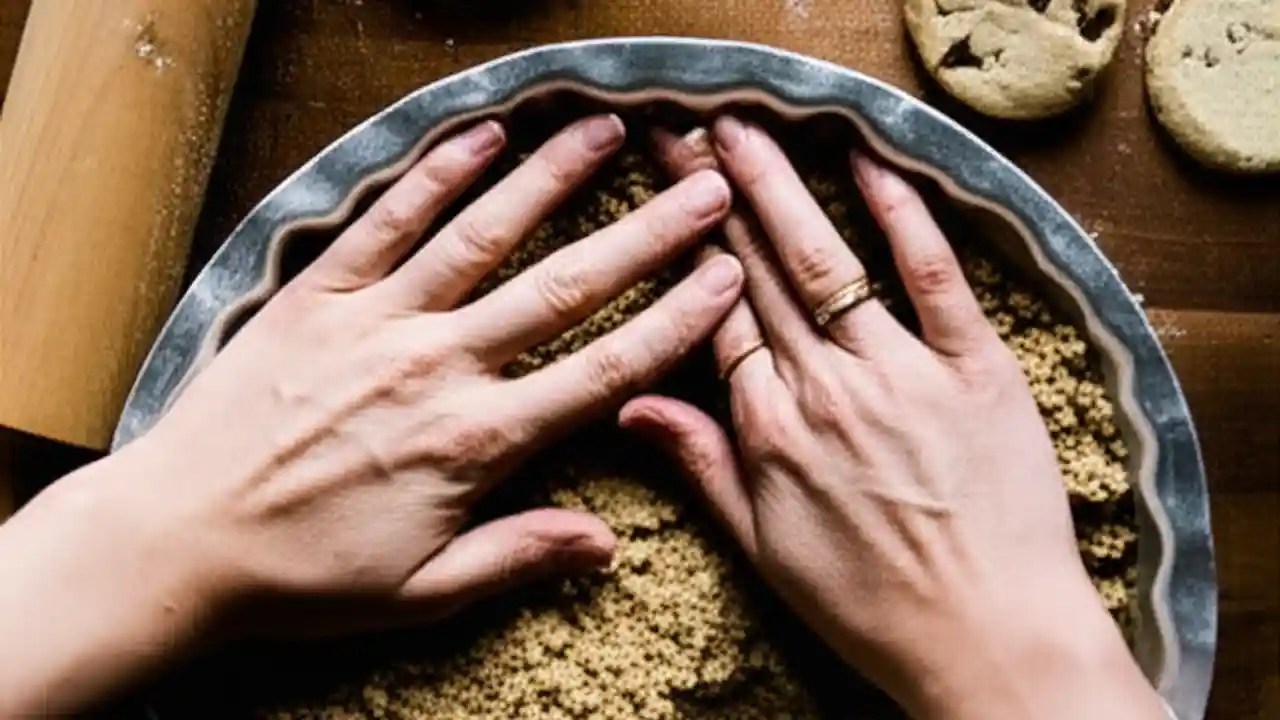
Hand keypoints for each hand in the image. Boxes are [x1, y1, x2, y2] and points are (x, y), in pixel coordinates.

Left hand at [0, 115, 742, 713]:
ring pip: (481, 235)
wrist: (176, 542)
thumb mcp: (423, 593)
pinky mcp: (318, 296)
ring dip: (551, 179)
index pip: (603, 372)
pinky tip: (482, 134)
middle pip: (562, 288)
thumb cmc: (302, 577)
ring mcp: (377, 322)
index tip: (725, 278)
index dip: (674, 322)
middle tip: (703, 189)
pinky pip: (387, 221)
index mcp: (475, 443)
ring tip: (607, 132)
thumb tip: (609, 544)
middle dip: (645, 236)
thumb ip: (520, 556)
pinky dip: (436, 173)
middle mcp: (438, 367)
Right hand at [623, 119, 1165, 718]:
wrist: (989, 639)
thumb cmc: (871, 606)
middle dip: (714, 194)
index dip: (684, 248)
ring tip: (744, 131)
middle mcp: (826, 389)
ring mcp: (901, 373)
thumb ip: (700, 466)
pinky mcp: (974, 369)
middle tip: (683, 130)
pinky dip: (901, 212)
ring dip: (778, 186)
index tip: (662, 197)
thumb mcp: (762, 549)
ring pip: (824, 260)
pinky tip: (869, 162)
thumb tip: (632, 403)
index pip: (714, 316)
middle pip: (755, 272)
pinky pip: (932, 274)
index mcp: (770, 431)